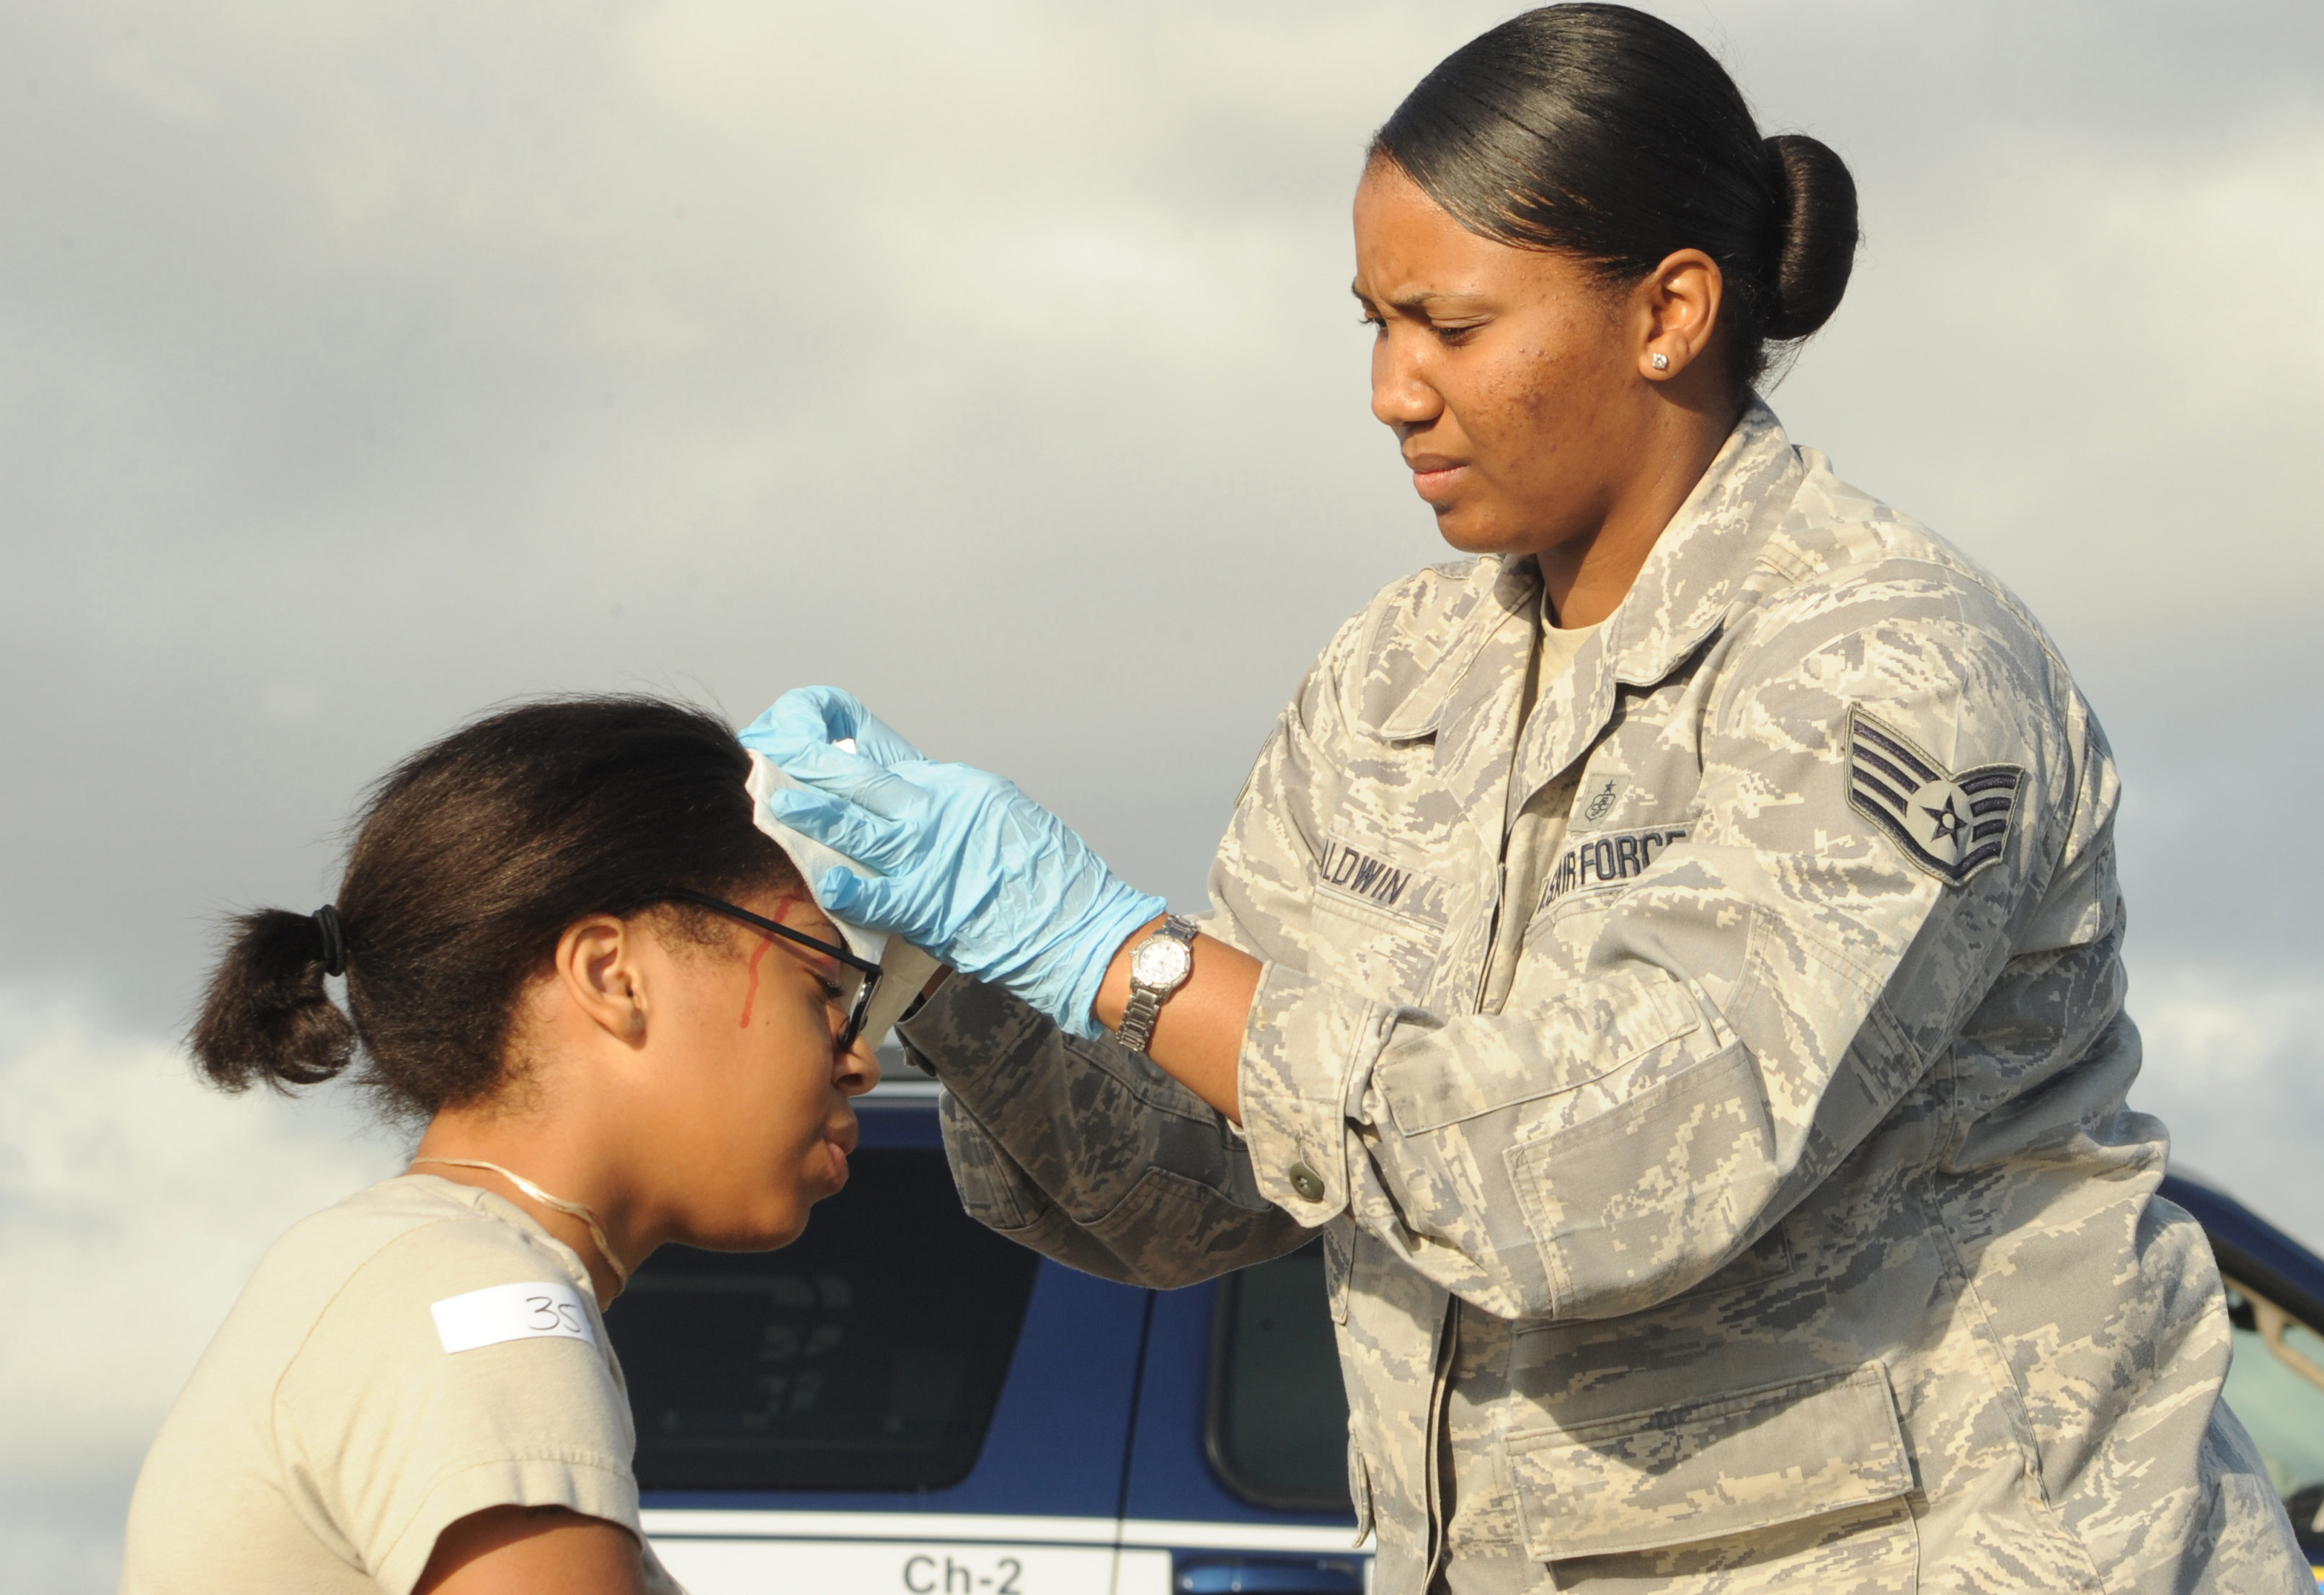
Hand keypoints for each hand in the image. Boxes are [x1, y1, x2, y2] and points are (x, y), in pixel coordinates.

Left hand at [751, 691, 1161, 1038]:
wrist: (1075, 925)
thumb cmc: (1043, 875)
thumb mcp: (990, 812)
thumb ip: (936, 803)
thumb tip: (889, 798)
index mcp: (947, 786)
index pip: (877, 746)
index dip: (831, 730)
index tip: (799, 723)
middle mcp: (935, 812)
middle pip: (857, 779)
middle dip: (805, 764)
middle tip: (766, 752)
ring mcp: (929, 859)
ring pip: (857, 828)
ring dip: (813, 814)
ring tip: (776, 801)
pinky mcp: (929, 907)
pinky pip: (878, 895)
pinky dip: (848, 886)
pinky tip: (821, 877)